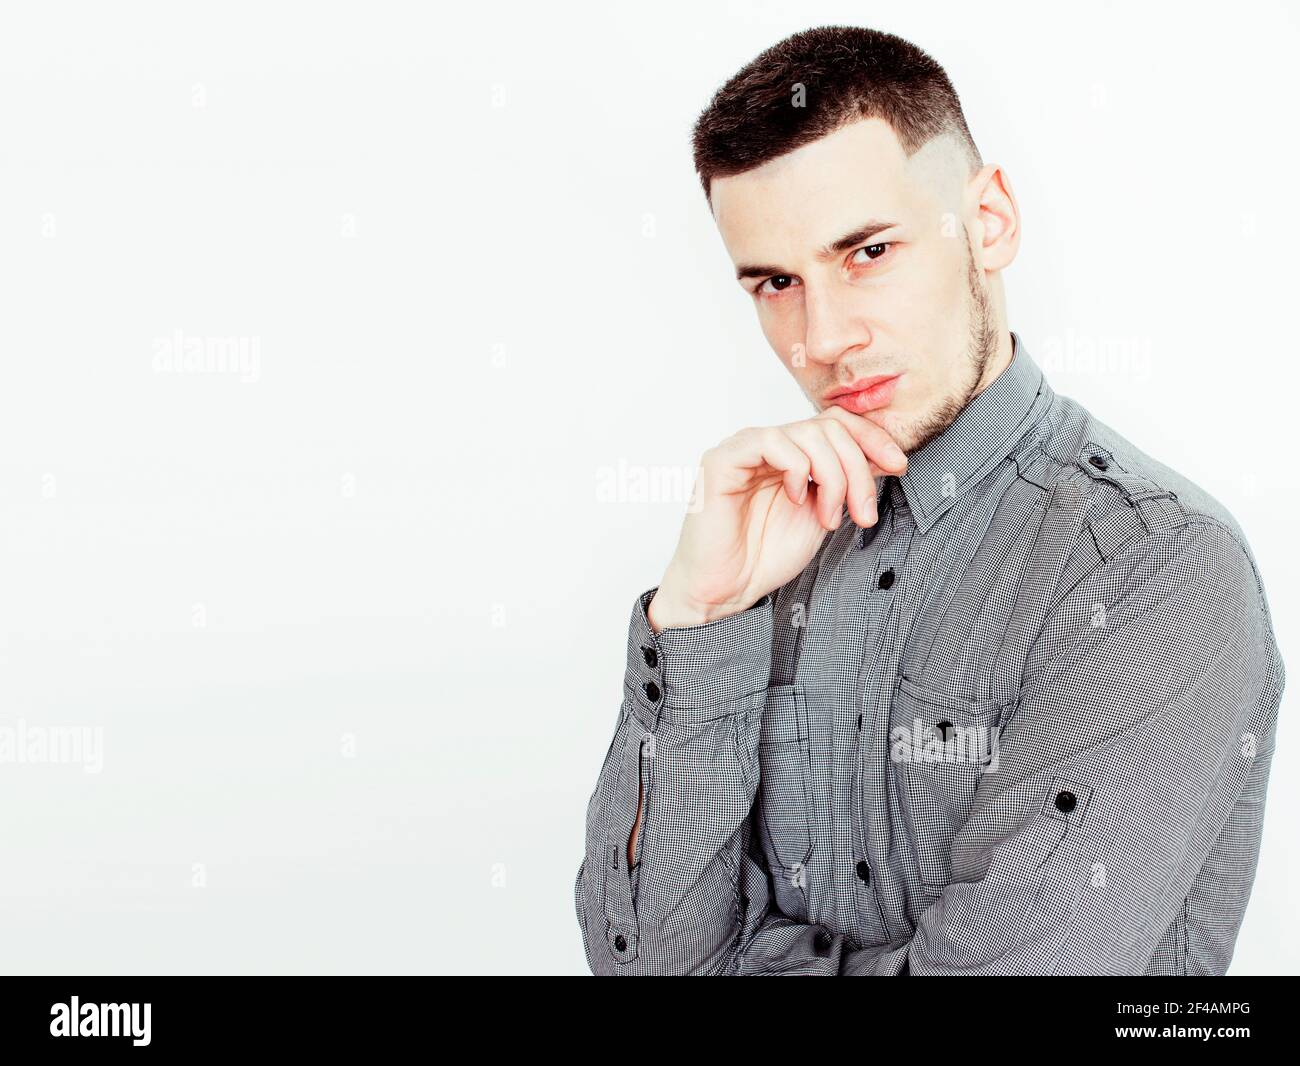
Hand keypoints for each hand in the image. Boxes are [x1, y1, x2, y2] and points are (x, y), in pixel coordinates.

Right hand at [647, 407, 906, 631]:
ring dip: (832, 477)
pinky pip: (769, 441)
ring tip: (828, 517)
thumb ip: (847, 483)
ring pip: (806, 433)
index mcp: (792, 454)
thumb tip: (884, 457)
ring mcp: (745, 450)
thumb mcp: (824, 513)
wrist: (726, 590)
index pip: (838, 422)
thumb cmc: (765, 556)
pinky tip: (795, 498)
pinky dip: (794, 468)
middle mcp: (770, 446)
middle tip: (863, 513)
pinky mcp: (722, 461)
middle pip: (829, 427)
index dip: (873, 438)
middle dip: (858, 469)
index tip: (898, 466)